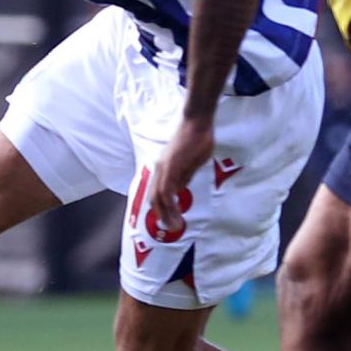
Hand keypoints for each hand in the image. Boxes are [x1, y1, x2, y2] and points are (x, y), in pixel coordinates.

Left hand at [147, 115, 215, 241]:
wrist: (196, 123)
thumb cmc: (196, 139)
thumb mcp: (190, 163)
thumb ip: (184, 176)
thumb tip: (180, 190)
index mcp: (163, 168)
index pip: (156, 192)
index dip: (159, 207)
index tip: (167, 220)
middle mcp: (159, 169)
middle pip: (154, 197)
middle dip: (161, 215)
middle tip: (170, 227)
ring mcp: (164, 168)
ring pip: (159, 196)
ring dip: (166, 213)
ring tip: (174, 225)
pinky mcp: (171, 167)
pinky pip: (167, 189)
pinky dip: (170, 203)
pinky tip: (176, 213)